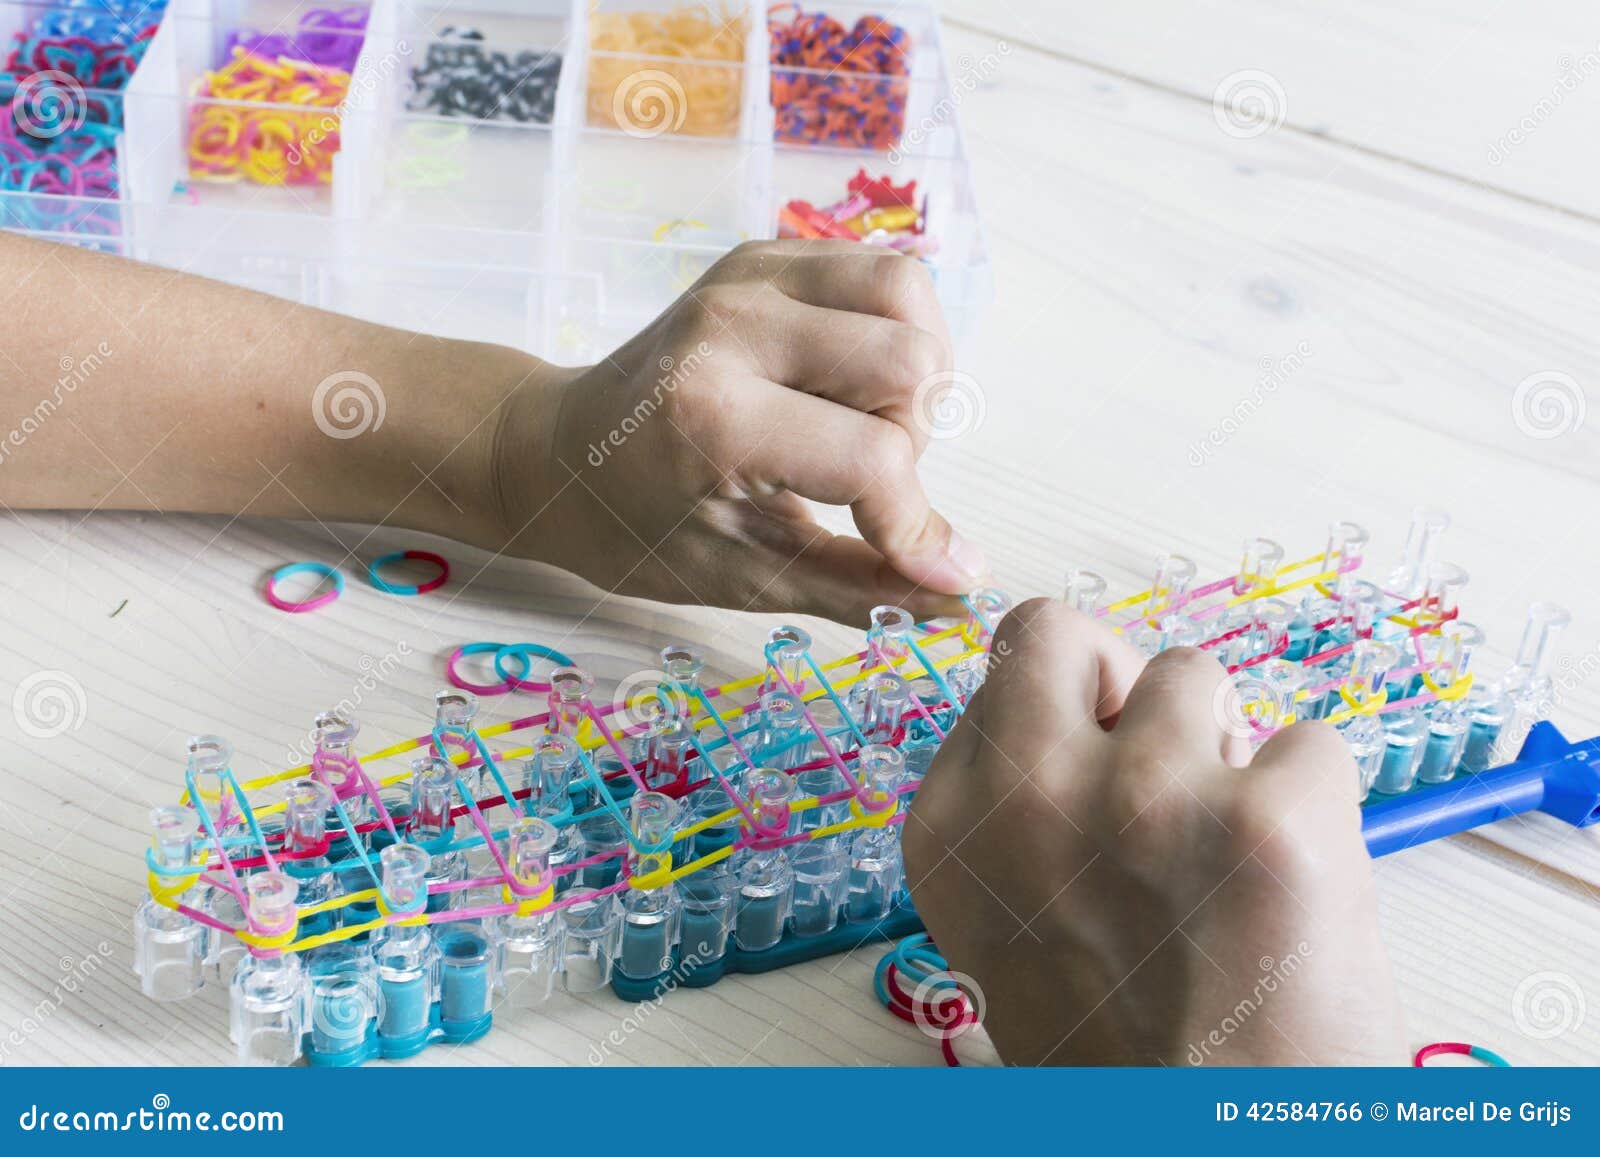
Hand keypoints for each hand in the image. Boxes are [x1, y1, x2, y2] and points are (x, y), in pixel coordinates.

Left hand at [489, 240, 986, 624]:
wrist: (562, 453)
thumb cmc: (643, 527)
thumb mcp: (746, 577)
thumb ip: (862, 586)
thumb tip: (965, 589)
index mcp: (714, 417)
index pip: (874, 457)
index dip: (915, 524)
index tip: (924, 561)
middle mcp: (731, 327)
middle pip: (909, 360)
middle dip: (913, 435)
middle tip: (863, 478)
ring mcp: (748, 277)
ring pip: (906, 294)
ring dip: (914, 370)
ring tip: (866, 423)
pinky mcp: (763, 256)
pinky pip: (878, 272)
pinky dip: (892, 329)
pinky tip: (849, 383)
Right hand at [903, 599, 1406, 1065]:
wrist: (1203, 1154)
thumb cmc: (1117, 1061)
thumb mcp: (1008, 921)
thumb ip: (1022, 808)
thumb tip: (1095, 713)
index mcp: (954, 826)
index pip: (1007, 666)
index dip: (1069, 709)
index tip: (1102, 753)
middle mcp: (1029, 795)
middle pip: (1069, 634)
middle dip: (1123, 679)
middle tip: (1165, 754)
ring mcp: (1148, 798)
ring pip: (1198, 677)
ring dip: (1223, 747)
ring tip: (1229, 853)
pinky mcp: (1268, 823)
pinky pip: (1311, 743)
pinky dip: (1314, 804)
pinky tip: (1291, 887)